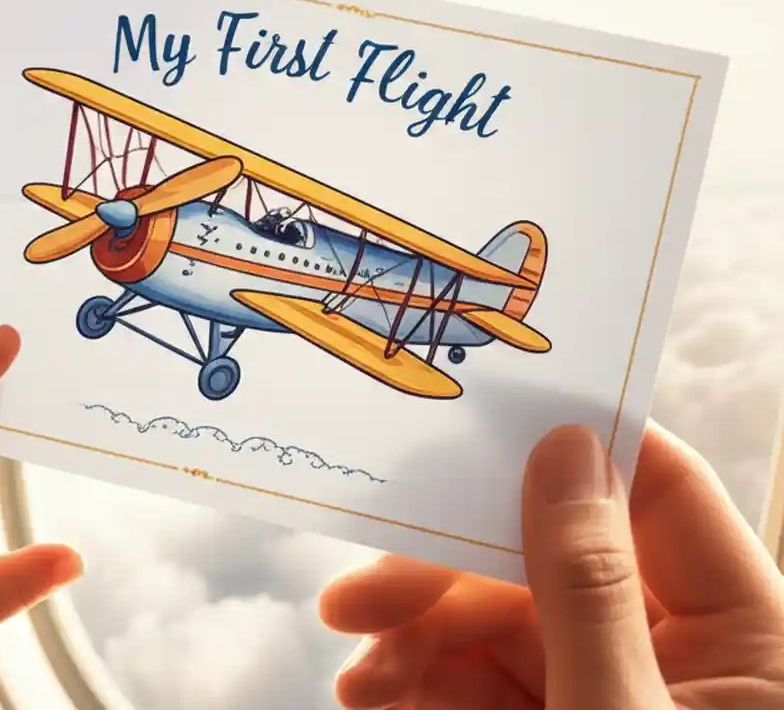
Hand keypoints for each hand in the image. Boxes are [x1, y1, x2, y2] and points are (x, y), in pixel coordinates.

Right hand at [318, 423, 783, 708]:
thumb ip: (590, 588)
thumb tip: (565, 448)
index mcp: (750, 638)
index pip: (665, 495)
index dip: (576, 446)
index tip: (475, 418)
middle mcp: (685, 656)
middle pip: (551, 564)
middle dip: (442, 579)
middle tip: (356, 595)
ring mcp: (617, 693)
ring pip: (504, 626)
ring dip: (416, 640)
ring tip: (357, 674)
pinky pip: (487, 684)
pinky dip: (425, 684)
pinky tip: (375, 693)